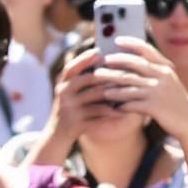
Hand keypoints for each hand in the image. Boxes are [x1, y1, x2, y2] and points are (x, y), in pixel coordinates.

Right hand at [38, 47, 119, 161]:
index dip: (85, 58)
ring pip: (95, 95)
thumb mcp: (73, 93)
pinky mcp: (75, 121)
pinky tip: (123, 110)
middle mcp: (63, 92)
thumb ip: (84, 80)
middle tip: (126, 72)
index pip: (72, 66)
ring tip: (129, 89)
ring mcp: (68, 107)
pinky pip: (97, 113)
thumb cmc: (72, 109)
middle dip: (108, 75)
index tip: (100, 52)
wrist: (58, 135)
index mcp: (63, 83)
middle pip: (87, 79)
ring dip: (113, 92)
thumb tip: (102, 60)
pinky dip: (111, 111)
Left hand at [93, 38, 187, 140]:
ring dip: (112, 85)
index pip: (147, 50)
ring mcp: (158, 92)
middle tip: (101, 64)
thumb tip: (131, 64)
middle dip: (115, 63)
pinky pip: (131, 103)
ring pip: (128, 85)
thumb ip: (156, 73)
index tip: (117, 40)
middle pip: (133, 65)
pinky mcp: (153, 107)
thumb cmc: (176, 104)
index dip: (131, 43)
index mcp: (166, 69)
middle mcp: (162, 77)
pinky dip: (120, 105)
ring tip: (101, 87)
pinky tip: (113, 106)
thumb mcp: (170, 84)